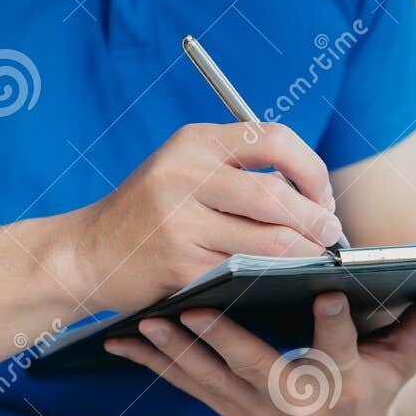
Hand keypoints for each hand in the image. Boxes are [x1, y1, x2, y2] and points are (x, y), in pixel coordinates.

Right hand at [68, 122, 342, 313]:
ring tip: (313, 255)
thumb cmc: (147, 213)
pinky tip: (276, 276)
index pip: (274, 140)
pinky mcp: (180, 265)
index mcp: (192, 142)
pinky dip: (271, 276)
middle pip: (277, 196)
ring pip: (269, 241)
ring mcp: (179, 222)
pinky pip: (245, 271)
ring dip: (304, 252)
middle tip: (329, 233)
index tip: (321, 194)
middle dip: (317, 219)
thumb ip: (236, 168)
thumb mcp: (182, 169)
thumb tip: (314, 192)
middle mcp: (183, 175)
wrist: (86, 252)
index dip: (312, 168)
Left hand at [104, 292, 415, 415]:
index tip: (332, 293)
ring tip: (143, 323)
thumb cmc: (373, 387)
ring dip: (174, 353)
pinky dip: (154, 365)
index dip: (338, 326)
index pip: (342, 354)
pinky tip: (123, 343)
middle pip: (259, 369)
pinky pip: (187, 386)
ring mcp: (257, 412)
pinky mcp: (229, 410)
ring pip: (211, 380)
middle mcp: (298, 404)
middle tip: (193, 308)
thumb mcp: (400, 361)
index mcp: (344, 386)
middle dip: (224, 340)